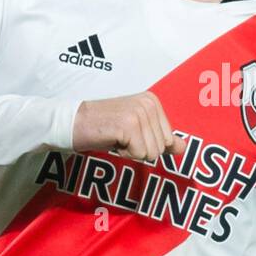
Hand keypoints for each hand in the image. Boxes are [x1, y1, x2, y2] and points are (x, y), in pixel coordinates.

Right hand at [71, 91, 186, 162]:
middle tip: (120, 136)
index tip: (127, 133)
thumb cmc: (103, 127)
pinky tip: (111, 140)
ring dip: (131, 152)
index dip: (146, 143)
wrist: (72, 123)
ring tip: (116, 137)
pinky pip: (138, 154)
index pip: (167, 139)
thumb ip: (160, 138)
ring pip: (151, 153)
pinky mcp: (129, 125)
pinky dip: (123, 154)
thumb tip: (183, 147)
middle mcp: (148, 103)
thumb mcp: (136, 130)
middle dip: (139, 149)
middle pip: (160, 147)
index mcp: (152, 101)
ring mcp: (139, 113)